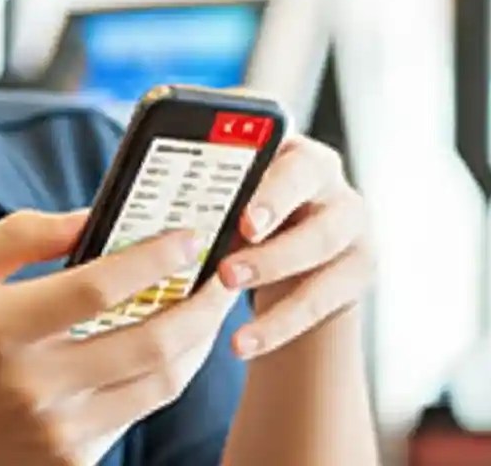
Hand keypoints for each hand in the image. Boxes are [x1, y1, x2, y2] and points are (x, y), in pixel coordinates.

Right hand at [0, 211, 240, 465]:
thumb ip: (18, 236)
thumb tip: (88, 216)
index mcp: (2, 330)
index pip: (103, 287)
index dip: (157, 257)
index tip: (187, 237)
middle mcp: (35, 386)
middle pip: (153, 342)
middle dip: (203, 303)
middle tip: (222, 275)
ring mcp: (56, 432)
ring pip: (160, 385)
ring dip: (196, 344)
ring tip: (204, 310)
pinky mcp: (67, 463)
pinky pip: (134, 416)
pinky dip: (158, 380)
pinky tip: (164, 351)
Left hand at [216, 135, 374, 359]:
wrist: (285, 250)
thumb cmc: (237, 211)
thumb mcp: (224, 195)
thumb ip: (200, 193)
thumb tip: (132, 208)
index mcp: (293, 149)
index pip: (290, 159)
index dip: (269, 192)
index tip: (241, 221)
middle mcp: (330, 180)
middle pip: (311, 203)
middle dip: (270, 241)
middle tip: (226, 270)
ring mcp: (350, 225)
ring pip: (320, 248)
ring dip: (271, 274)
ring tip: (227, 295)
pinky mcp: (358, 269)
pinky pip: (323, 300)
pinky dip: (279, 325)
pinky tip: (242, 342)